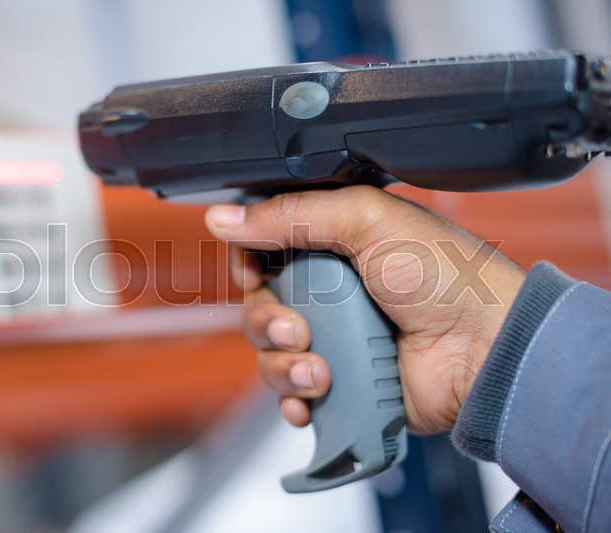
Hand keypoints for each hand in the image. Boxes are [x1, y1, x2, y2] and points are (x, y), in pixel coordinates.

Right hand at [205, 186, 524, 433]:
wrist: (488, 349)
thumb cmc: (449, 277)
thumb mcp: (367, 220)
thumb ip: (292, 213)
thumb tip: (226, 218)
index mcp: (333, 243)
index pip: (264, 250)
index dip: (249, 263)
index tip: (253, 273)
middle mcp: (330, 292)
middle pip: (259, 306)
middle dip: (266, 322)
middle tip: (294, 328)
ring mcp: (335, 339)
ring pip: (270, 354)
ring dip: (283, 365)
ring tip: (319, 369)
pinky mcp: (342, 382)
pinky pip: (293, 394)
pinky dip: (295, 399)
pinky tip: (314, 395)